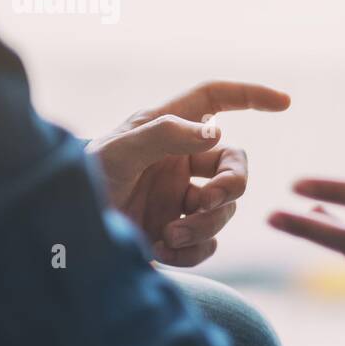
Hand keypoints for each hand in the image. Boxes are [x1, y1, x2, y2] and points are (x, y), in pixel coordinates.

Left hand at [88, 80, 290, 266]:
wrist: (60, 240)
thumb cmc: (79, 183)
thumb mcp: (117, 153)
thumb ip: (165, 135)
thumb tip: (216, 134)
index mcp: (165, 130)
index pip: (215, 100)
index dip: (251, 96)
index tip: (284, 103)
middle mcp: (177, 161)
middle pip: (234, 164)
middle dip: (231, 185)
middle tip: (208, 202)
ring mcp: (178, 199)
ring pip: (225, 208)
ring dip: (206, 223)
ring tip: (171, 234)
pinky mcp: (175, 233)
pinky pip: (208, 242)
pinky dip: (193, 249)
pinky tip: (162, 249)